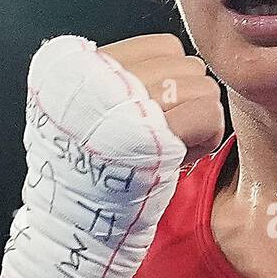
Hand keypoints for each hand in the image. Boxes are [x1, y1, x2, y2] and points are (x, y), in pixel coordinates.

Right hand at [0, 33, 222, 277]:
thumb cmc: (87, 178)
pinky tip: (185, 160)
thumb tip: (179, 62)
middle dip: (188, 102)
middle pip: (185, 64)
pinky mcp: (146, 132)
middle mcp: (93, 73)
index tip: (157, 118)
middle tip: (170, 139)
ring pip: (202, 86)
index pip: (161, 46)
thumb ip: (117, 79)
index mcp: (73, 62)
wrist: (69, 230)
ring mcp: (120, 100)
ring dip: (200, 122)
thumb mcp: (86, 113)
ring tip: (174, 152)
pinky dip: (207, 139)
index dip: (171, 82)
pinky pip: (207, 113)